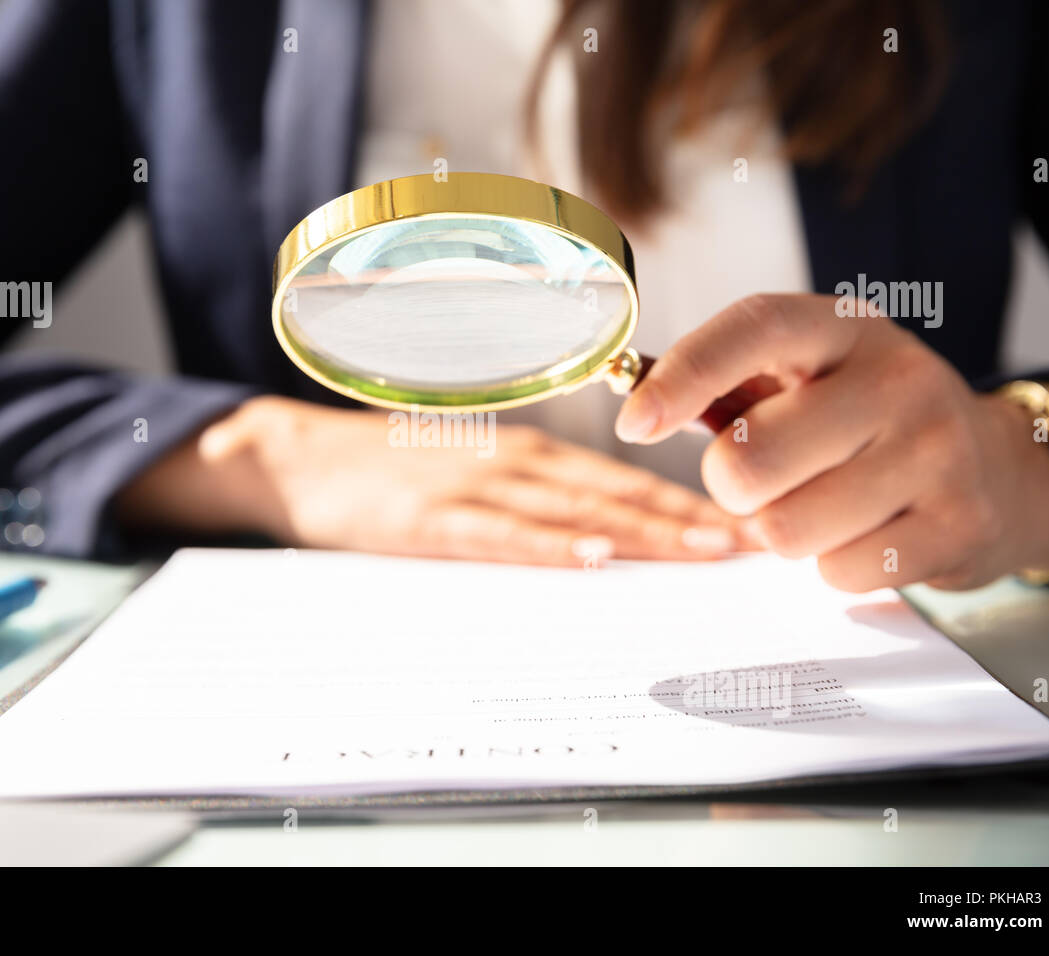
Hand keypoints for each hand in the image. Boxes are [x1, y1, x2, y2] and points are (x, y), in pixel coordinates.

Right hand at [116, 395, 755, 565]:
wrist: (298, 458)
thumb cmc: (390, 470)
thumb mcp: (468, 471)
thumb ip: (530, 497)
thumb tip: (601, 535)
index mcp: (526, 453)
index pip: (622, 479)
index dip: (685, 502)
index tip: (742, 527)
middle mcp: (512, 462)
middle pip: (615, 492)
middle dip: (687, 520)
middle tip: (751, 545)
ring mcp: (471, 487)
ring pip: (572, 510)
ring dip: (641, 530)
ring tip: (703, 552)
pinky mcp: (429, 518)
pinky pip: (499, 534)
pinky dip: (548, 544)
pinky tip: (590, 557)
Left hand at [615, 294, 1048, 590]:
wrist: (995, 465)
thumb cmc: (864, 419)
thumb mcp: (808, 375)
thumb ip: (727, 384)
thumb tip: (637, 409)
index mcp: (846, 328)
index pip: (755, 328)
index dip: (683, 375)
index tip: (633, 423)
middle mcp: (898, 378)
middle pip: (751, 460)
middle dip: (732, 486)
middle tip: (764, 479)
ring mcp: (936, 452)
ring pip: (786, 529)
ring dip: (784, 530)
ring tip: (824, 502)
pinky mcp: (958, 524)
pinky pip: (837, 572)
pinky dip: (833, 564)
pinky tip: (869, 530)